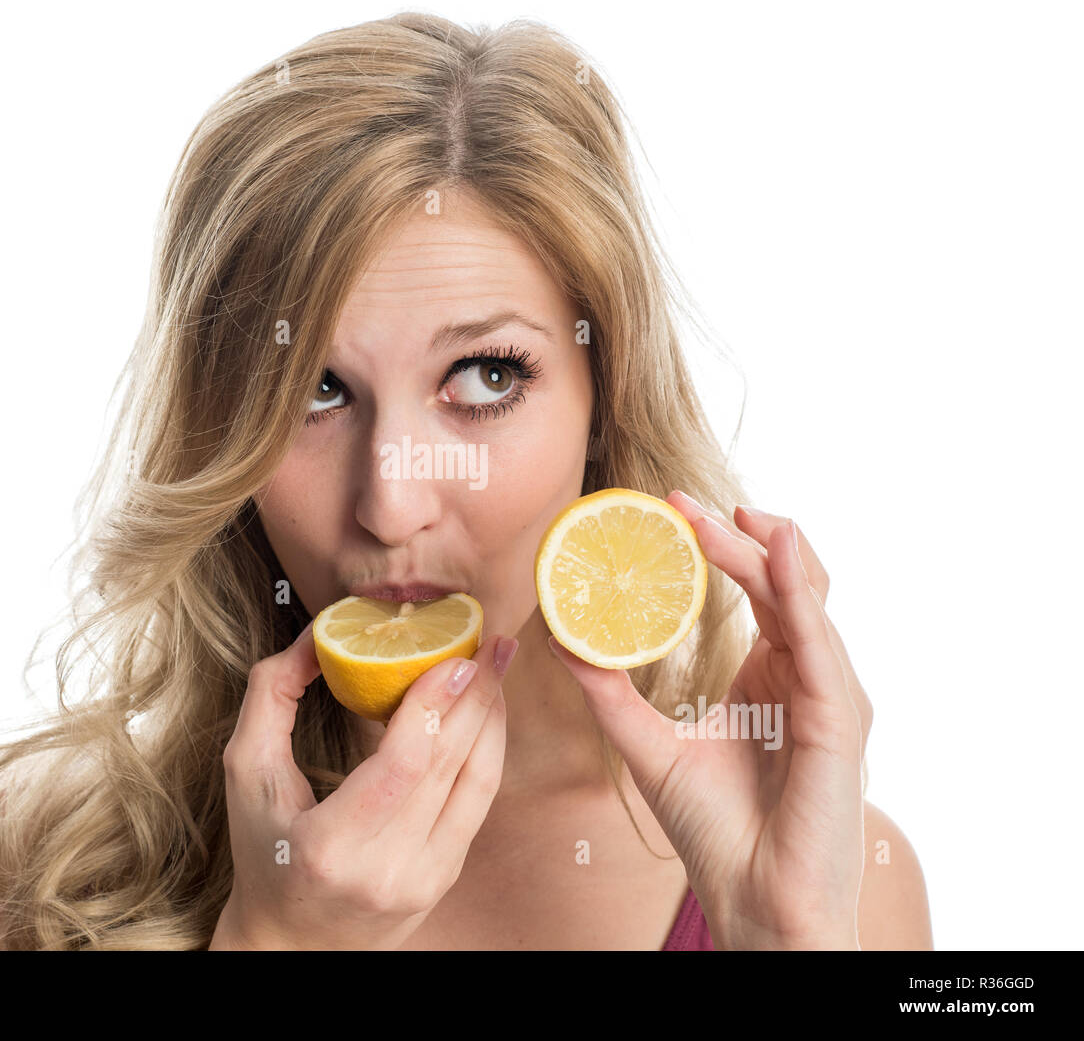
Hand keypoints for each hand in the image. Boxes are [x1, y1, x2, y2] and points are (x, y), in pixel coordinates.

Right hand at [211, 622, 511, 949]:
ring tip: (499, 665)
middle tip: (491, 643)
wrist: (292, 943)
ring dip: (492, 718)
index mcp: (331, 846)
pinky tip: (486, 712)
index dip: (434, 706)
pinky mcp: (445, 877)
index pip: (401, 767)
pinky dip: (487, 750)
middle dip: (477, 696)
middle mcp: (386, 870)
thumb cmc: (263, 850)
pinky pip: (479, 803)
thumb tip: (315, 636)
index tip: (456, 656)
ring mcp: (424, 880)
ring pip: (478, 784)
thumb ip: (270, 696)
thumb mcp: (246, 773)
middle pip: (449, 768)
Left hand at [547, 492, 870, 949]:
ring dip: (764, 550)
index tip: (672, 508)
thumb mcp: (649, 745)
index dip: (724, 544)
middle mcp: (806, 675)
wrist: (753, 900)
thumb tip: (561, 640)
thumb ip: (610, 692)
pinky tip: (774, 551)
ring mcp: (829, 694)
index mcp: (773, 674)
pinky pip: (819, 643)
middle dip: (741, 534)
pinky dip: (798, 592)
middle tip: (684, 501)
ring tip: (720, 514)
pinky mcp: (840, 720)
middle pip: (785, 580)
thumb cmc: (716, 831)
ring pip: (805, 599)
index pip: (758, 589)